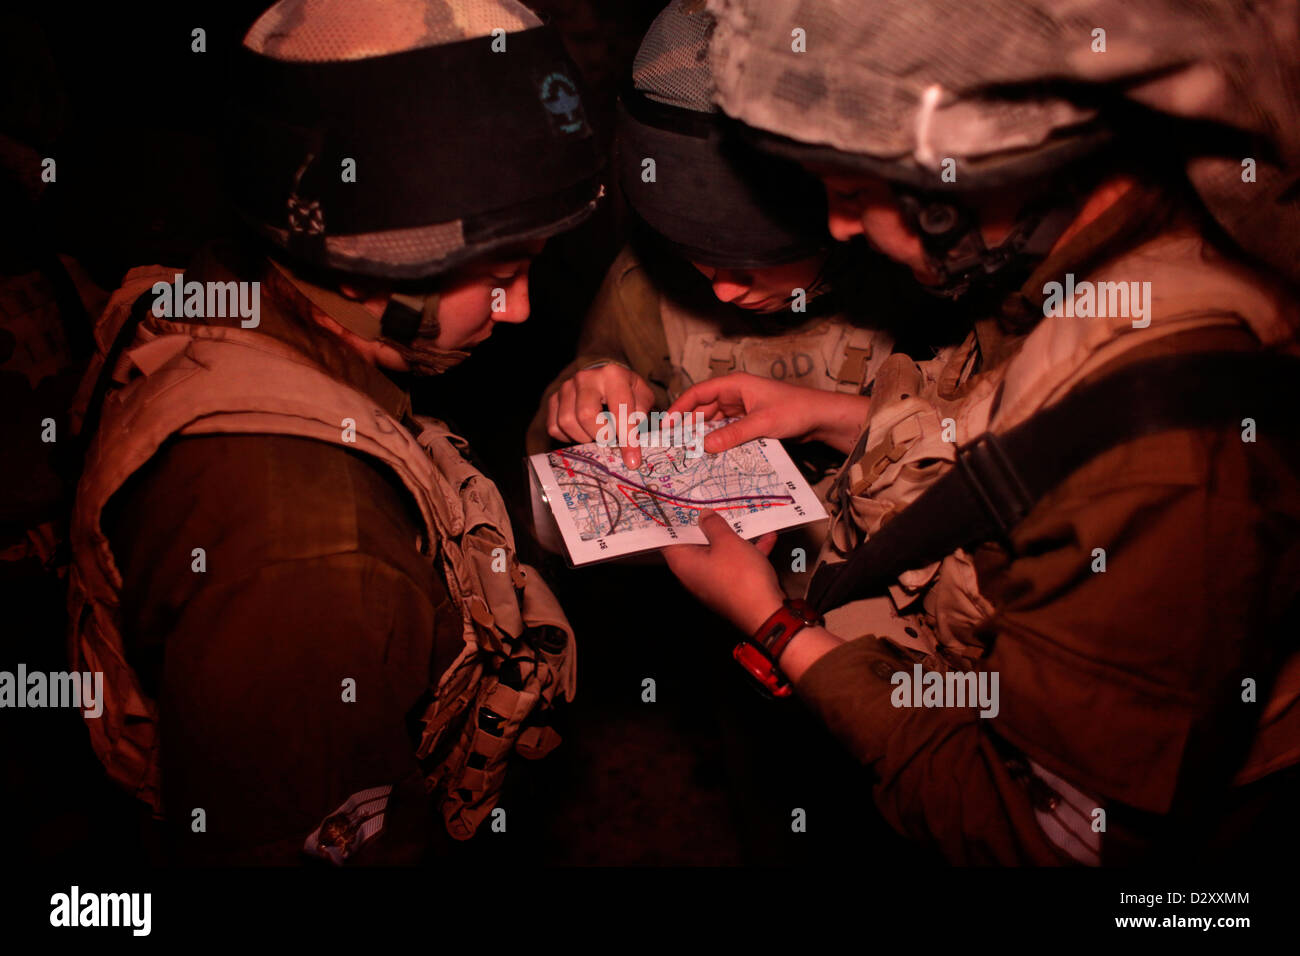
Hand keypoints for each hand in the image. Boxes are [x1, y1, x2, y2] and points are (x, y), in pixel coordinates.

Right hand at [547, 361, 655, 467]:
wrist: (604, 377)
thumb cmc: (626, 391)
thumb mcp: (642, 397)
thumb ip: (642, 416)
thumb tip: (634, 440)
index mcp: (613, 375)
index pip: (620, 409)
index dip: (627, 438)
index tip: (632, 461)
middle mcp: (586, 378)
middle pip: (586, 415)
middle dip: (601, 436)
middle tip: (610, 441)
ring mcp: (566, 387)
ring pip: (567, 422)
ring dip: (584, 437)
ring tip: (597, 435)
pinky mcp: (553, 399)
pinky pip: (554, 427)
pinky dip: (568, 437)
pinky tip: (583, 432)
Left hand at [662, 510, 784, 633]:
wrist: (765, 612)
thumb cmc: (740, 574)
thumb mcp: (727, 541)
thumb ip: (713, 525)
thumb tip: (703, 515)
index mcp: (684, 563)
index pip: (669, 539)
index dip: (673, 522)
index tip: (679, 505)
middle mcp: (693, 574)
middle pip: (695, 545)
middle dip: (705, 525)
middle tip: (710, 503)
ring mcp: (713, 582)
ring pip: (718, 554)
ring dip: (732, 538)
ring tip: (742, 517)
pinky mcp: (731, 588)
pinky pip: (735, 565)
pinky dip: (747, 553)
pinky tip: (768, 538)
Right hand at [667, 372, 869, 455]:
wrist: (820, 417)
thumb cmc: (795, 410)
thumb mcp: (762, 423)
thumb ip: (733, 434)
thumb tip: (704, 446)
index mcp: (735, 384)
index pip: (698, 393)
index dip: (679, 408)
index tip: (666, 425)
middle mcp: (735, 394)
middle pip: (702, 408)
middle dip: (688, 425)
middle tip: (673, 444)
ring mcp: (741, 408)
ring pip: (713, 421)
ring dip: (702, 434)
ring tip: (687, 452)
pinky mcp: (748, 421)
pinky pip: (726, 429)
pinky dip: (717, 439)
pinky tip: (709, 453)